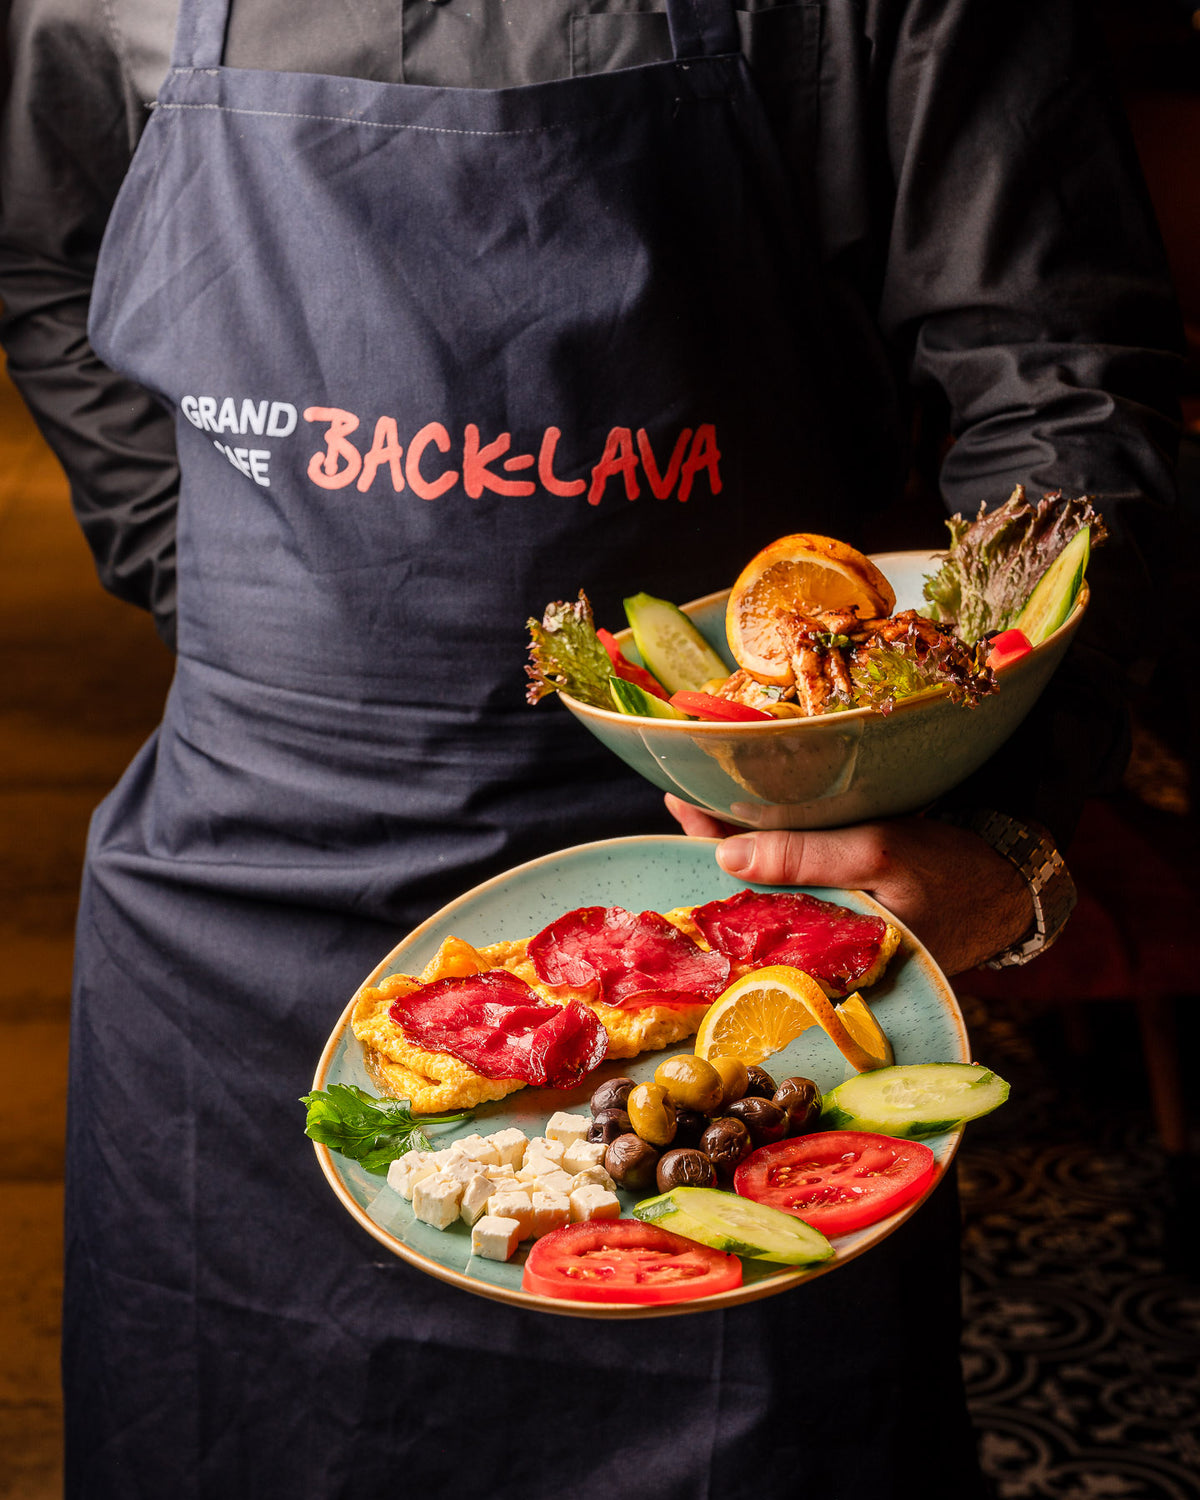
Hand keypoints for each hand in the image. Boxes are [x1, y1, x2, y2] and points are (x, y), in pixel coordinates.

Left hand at [664, 795, 1032, 975]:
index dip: (709, 864)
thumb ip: (804, 857)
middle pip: (750, 903)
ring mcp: (830, 936)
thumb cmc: (951, 871)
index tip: (680, 813)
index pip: (745, 915)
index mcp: (822, 956)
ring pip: (771, 892)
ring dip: (741, 847)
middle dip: (715, 854)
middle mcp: (818, 954)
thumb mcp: (878, 851)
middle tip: (679, 801)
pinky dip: (776, 852)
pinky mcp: (844, 918)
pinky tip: (751, 820)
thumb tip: (726, 855)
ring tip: (701, 802)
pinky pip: (796, 885)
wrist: (1011, 882)